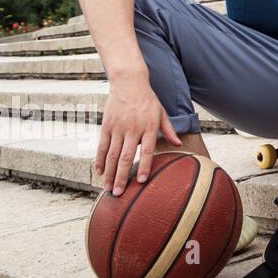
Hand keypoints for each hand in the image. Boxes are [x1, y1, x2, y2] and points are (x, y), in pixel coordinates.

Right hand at [95, 81, 180, 195]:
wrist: (129, 83)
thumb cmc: (148, 100)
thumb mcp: (161, 113)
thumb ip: (168, 130)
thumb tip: (178, 145)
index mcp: (148, 127)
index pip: (147, 151)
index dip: (144, 166)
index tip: (141, 181)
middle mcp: (132, 129)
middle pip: (125, 157)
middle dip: (122, 177)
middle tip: (119, 194)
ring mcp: (117, 128)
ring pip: (111, 155)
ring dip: (109, 173)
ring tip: (108, 188)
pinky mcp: (106, 126)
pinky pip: (101, 146)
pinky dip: (99, 160)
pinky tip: (99, 172)